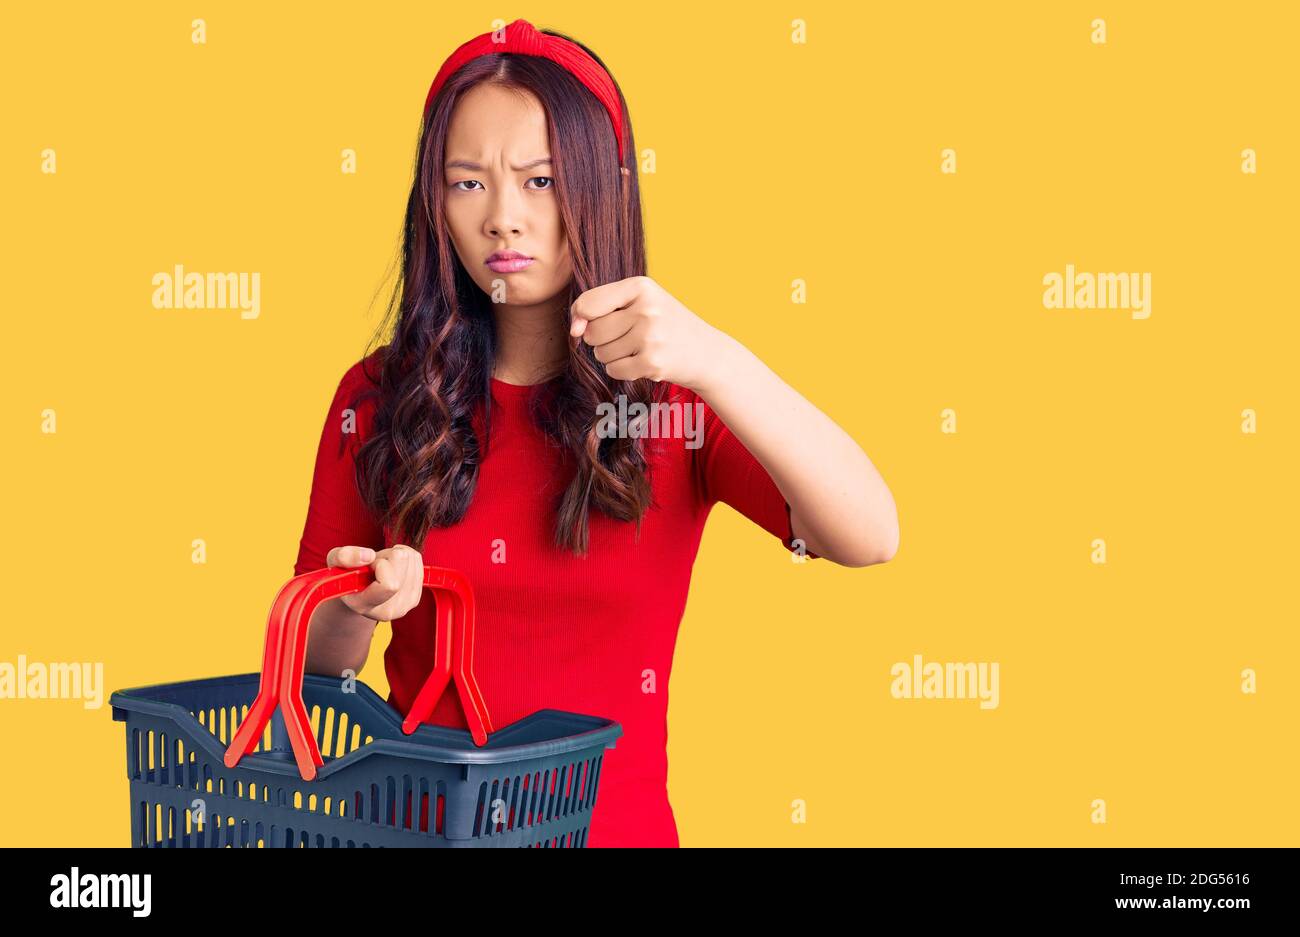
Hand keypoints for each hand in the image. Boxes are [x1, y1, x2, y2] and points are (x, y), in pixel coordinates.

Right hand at [326, 544, 424, 622]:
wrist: (356, 594)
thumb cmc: (345, 576)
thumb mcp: (334, 562)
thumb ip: (344, 557)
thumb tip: (369, 555)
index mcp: (365, 606)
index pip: (390, 585)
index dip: (381, 565)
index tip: (369, 565)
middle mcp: (388, 611)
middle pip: (403, 565)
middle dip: (387, 555)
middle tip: (374, 564)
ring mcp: (405, 606)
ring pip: (412, 559)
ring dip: (396, 555)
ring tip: (381, 566)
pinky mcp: (415, 598)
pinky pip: (418, 561)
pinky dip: (406, 556)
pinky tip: (392, 566)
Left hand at [569, 275, 734, 391]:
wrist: (706, 352)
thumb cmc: (665, 324)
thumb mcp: (640, 302)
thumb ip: (600, 308)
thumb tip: (574, 330)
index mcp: (641, 286)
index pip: (588, 303)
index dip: (581, 317)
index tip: (587, 324)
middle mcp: (646, 309)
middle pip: (592, 332)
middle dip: (601, 339)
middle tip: (627, 336)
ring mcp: (650, 337)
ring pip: (601, 353)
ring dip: (613, 355)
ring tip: (639, 348)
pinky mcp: (652, 363)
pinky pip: (613, 370)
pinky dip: (622, 370)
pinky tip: (642, 362)